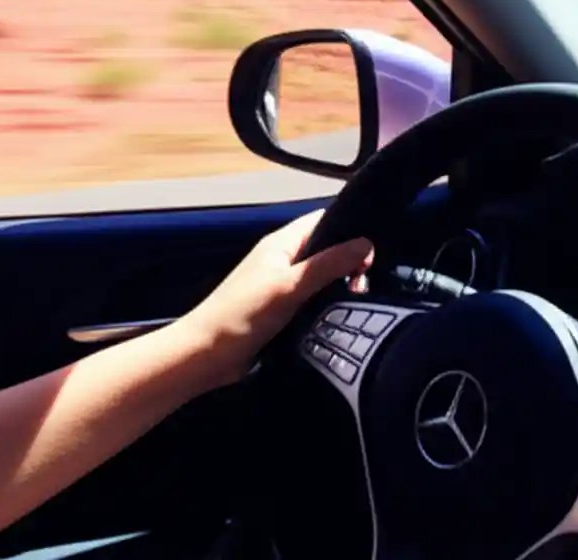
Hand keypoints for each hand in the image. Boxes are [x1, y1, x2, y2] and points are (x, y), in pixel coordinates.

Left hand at [175, 209, 373, 388]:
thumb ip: (327, 265)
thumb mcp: (290, 287)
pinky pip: (313, 299)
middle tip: (366, 283)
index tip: (371, 251)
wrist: (206, 356)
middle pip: (325, 249)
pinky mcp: (282, 311)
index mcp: (280, 244)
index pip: (322, 221)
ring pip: (321, 277)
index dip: (349, 228)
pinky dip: (329, 304)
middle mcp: (282, 260)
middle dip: (349, 261)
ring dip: (340, 285)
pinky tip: (344, 315)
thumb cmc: (242, 315)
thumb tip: (366, 244)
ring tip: (360, 299)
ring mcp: (281, 286)